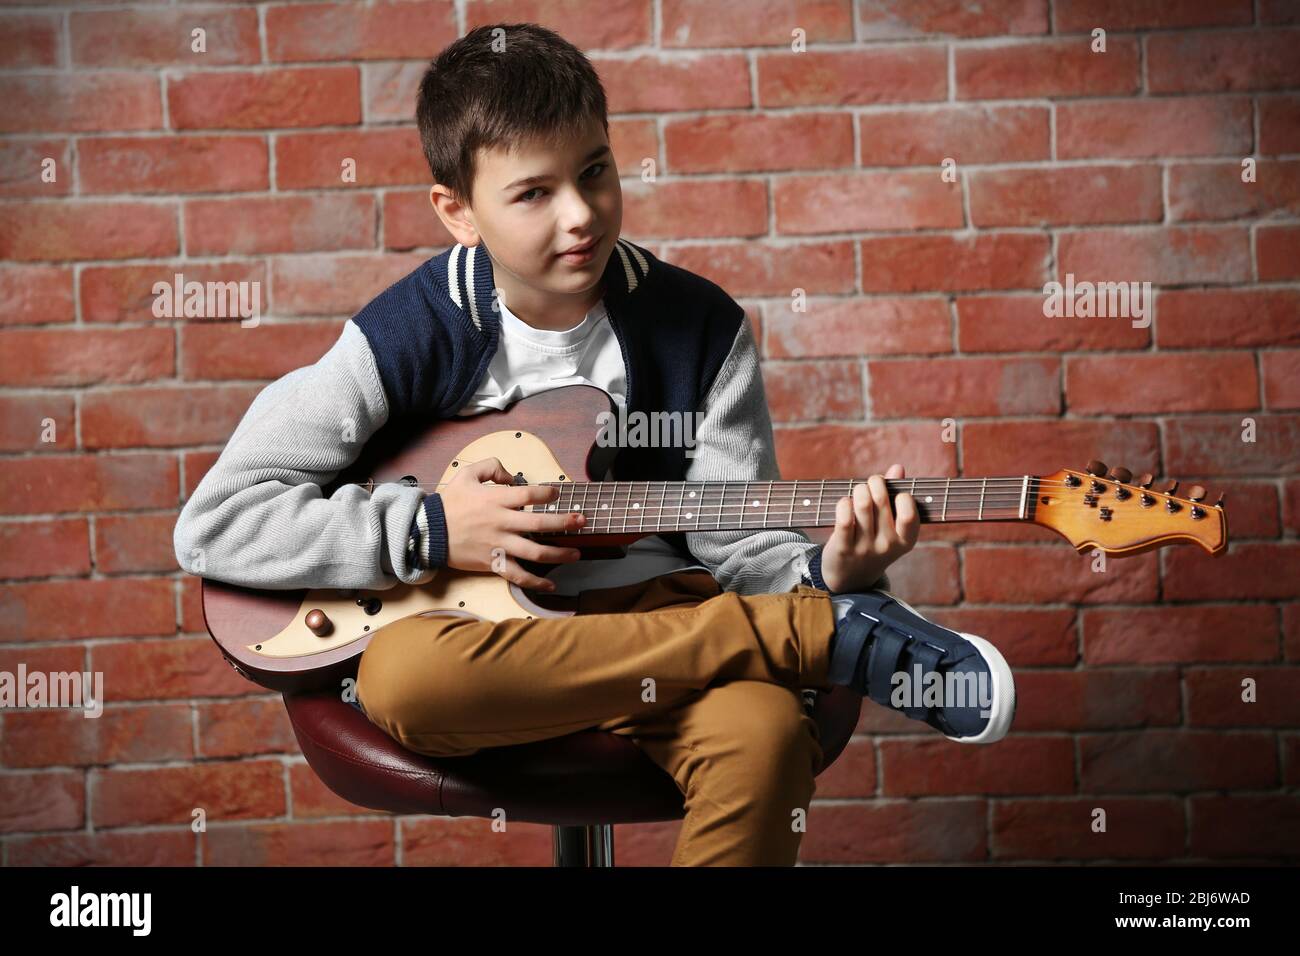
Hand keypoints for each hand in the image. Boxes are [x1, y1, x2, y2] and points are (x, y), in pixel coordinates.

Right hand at [441, 457, 585, 590]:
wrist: (428, 532)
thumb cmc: (449, 503)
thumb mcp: (466, 474)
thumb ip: (491, 467)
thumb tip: (512, 475)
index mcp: (496, 500)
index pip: (530, 494)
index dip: (548, 493)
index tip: (557, 492)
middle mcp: (501, 523)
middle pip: (540, 523)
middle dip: (565, 523)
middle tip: (582, 522)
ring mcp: (499, 545)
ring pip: (534, 552)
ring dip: (559, 554)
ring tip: (576, 553)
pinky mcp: (493, 563)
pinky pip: (517, 575)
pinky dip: (535, 582)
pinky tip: (550, 585)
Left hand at [819, 463, 918, 593]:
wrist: (851, 578)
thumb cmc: (874, 541)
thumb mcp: (891, 526)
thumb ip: (895, 496)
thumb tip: (897, 468)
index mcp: (905, 541)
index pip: (910, 515)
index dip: (902, 496)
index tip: (895, 493)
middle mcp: (887, 546)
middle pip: (881, 501)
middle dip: (875, 483)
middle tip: (871, 483)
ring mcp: (865, 548)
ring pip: (862, 506)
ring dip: (859, 490)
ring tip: (858, 491)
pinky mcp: (843, 549)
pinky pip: (844, 520)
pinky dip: (843, 504)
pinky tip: (844, 502)